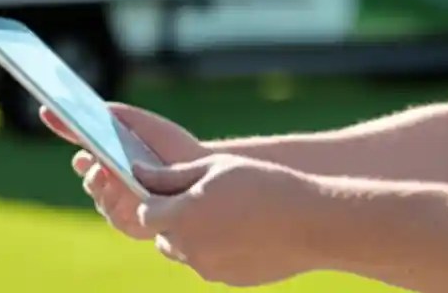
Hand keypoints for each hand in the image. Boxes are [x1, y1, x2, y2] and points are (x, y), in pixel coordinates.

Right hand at [39, 103, 209, 233]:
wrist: (202, 166)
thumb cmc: (168, 143)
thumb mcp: (135, 123)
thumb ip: (103, 115)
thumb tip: (56, 106)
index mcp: (109, 162)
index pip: (84, 159)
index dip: (77, 151)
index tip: (76, 144)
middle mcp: (113, 186)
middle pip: (90, 181)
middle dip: (86, 170)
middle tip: (87, 158)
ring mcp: (124, 206)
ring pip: (100, 200)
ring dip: (98, 187)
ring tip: (103, 172)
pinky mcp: (137, 224)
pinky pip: (118, 219)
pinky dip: (115, 206)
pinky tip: (120, 192)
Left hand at [132, 154, 321, 286]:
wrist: (310, 222)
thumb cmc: (263, 185)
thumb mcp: (215, 167)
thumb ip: (171, 175)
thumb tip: (138, 172)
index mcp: (181, 217)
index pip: (145, 213)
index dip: (157, 199)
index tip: (175, 188)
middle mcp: (189, 248)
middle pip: (163, 236)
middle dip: (175, 219)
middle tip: (206, 199)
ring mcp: (209, 269)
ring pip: (187, 252)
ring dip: (195, 236)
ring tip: (229, 215)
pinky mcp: (229, 280)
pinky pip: (211, 265)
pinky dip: (219, 250)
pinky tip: (246, 232)